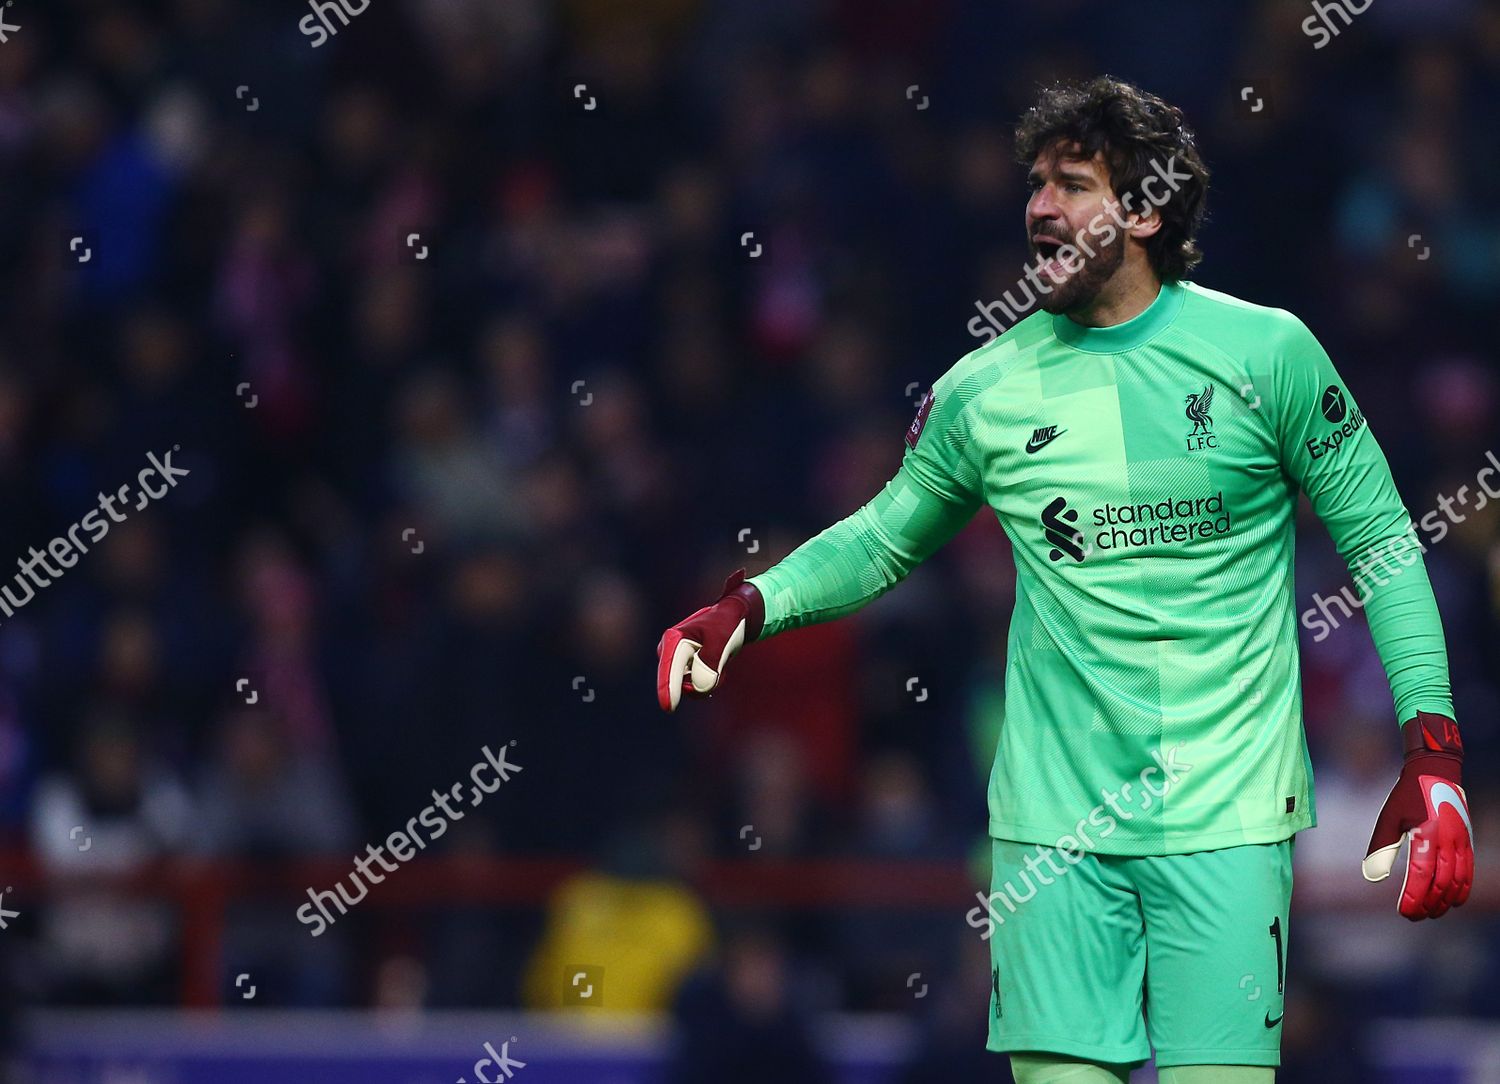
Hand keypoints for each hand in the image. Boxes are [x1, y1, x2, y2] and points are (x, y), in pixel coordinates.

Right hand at [656, 570, 763, 711]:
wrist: (732, 618)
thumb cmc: (725, 624)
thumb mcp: (721, 640)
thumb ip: (709, 663)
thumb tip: (697, 688)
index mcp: (673, 639)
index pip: (669, 668)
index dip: (667, 689)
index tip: (668, 707)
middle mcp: (670, 653)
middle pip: (681, 683)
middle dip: (704, 681)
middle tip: (722, 663)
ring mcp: (677, 664)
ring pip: (693, 688)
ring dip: (712, 680)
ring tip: (723, 659)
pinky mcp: (686, 672)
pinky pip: (699, 687)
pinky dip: (713, 680)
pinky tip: (720, 664)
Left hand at [1363, 712, 1472, 919]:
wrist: (1436, 772)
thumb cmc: (1407, 795)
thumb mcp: (1389, 818)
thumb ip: (1381, 847)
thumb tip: (1372, 877)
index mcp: (1425, 835)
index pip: (1420, 876)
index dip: (1414, 898)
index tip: (1404, 913)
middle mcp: (1446, 841)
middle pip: (1440, 884)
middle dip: (1428, 904)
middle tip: (1414, 916)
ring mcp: (1460, 842)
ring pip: (1457, 881)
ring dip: (1444, 901)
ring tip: (1431, 913)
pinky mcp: (1467, 841)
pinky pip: (1468, 872)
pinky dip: (1462, 890)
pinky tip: (1453, 901)